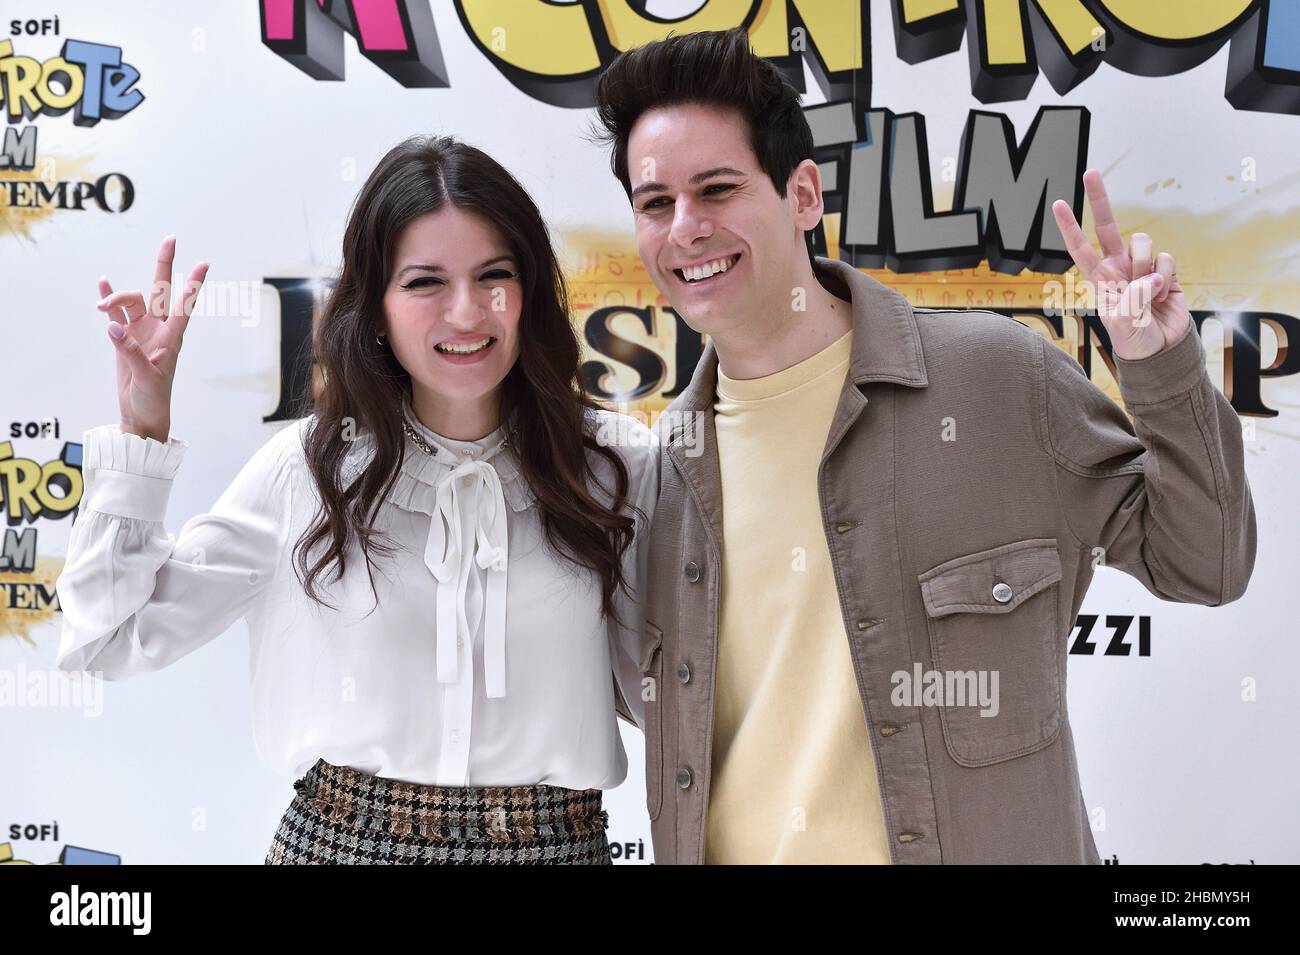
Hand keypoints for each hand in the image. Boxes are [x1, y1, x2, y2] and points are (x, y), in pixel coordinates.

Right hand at [95, 236, 208, 442]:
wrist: (142, 415)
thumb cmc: (152, 398)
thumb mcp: (145, 376)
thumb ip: (129, 351)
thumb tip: (112, 327)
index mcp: (171, 337)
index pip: (184, 305)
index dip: (192, 284)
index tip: (204, 263)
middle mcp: (158, 329)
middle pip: (160, 290)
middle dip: (164, 264)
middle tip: (171, 239)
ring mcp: (140, 332)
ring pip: (131, 301)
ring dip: (115, 297)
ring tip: (100, 306)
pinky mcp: (123, 339)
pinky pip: (115, 314)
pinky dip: (109, 298)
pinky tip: (103, 283)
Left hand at [1051, 169, 1189, 360]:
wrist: (1161, 350)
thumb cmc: (1134, 340)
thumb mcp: (1122, 325)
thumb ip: (1131, 300)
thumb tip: (1148, 278)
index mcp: (1100, 278)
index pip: (1081, 248)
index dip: (1070, 226)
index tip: (1058, 204)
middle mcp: (1119, 266)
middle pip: (1108, 225)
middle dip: (1099, 198)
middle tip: (1090, 172)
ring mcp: (1142, 266)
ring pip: (1142, 243)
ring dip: (1145, 267)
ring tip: (1146, 293)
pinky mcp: (1166, 269)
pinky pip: (1166, 258)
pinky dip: (1165, 276)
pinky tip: (1162, 293)